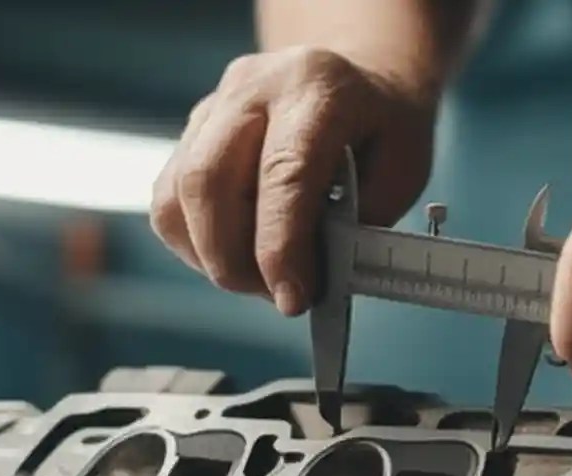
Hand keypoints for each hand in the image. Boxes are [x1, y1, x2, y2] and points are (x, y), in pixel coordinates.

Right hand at [150, 47, 437, 314]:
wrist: (351, 79)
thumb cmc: (380, 128)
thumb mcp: (403, 172)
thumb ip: (359, 222)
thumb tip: (307, 273)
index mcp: (317, 88)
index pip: (282, 172)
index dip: (280, 246)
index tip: (292, 299)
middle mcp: (253, 87)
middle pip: (208, 180)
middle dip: (233, 261)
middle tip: (274, 296)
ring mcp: (212, 106)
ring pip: (177, 196)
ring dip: (212, 257)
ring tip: (260, 278)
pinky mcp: (190, 132)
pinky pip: (169, 200)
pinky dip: (196, 243)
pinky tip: (237, 253)